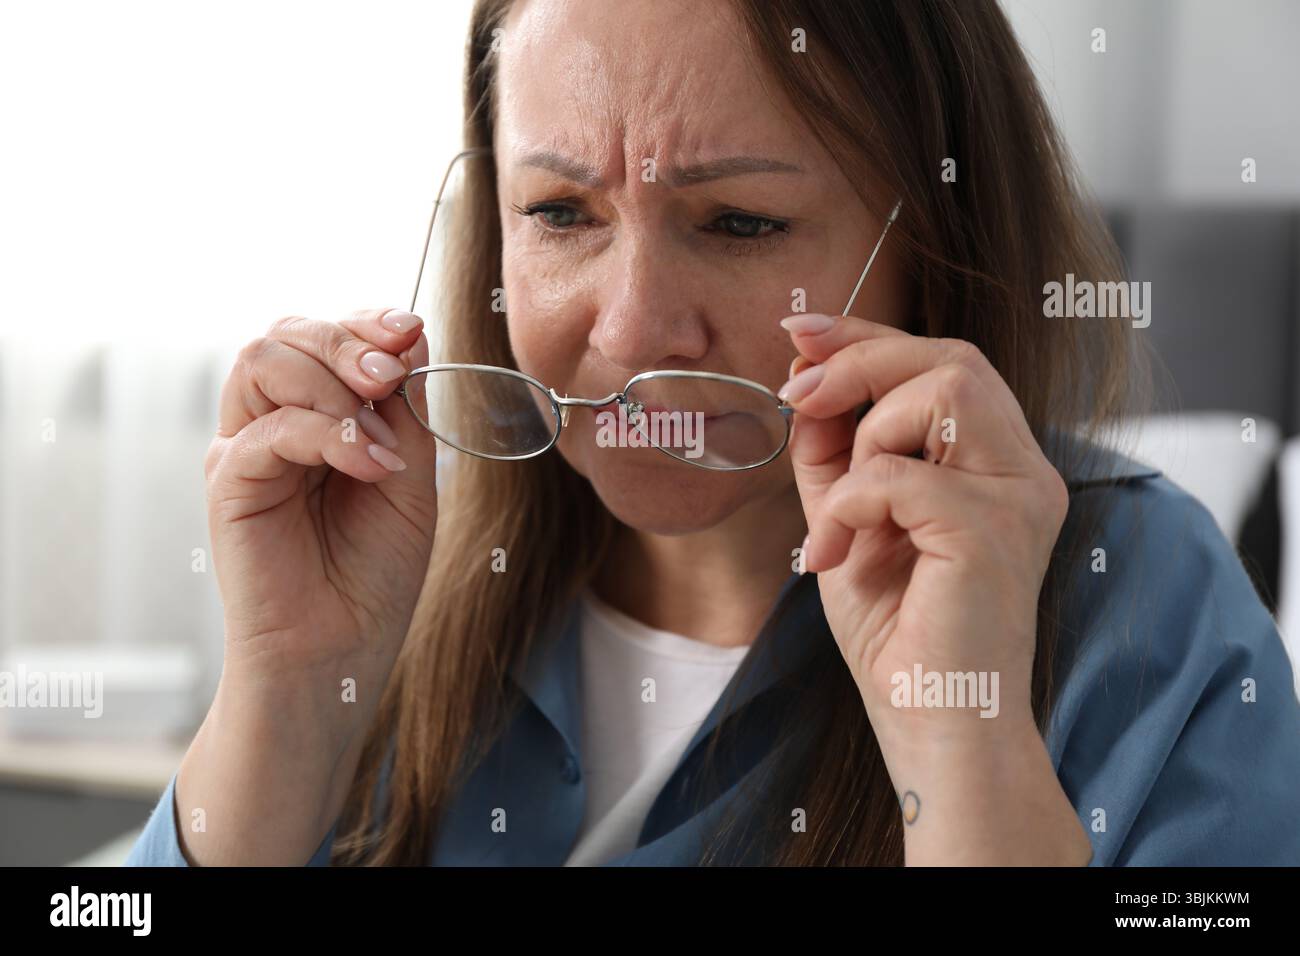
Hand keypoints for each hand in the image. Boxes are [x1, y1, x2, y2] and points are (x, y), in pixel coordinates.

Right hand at [205, 307, 439, 680]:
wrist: (339, 653)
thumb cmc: (373, 574)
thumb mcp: (409, 476)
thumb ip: (403, 411)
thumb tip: (409, 336)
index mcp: (314, 416)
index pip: (325, 337)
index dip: (366, 322)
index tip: (411, 331)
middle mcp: (272, 423)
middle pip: (286, 333)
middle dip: (346, 339)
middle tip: (391, 374)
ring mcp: (245, 450)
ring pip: (261, 360)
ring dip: (331, 381)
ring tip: (378, 439)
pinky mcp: (230, 484)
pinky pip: (267, 429)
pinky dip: (327, 435)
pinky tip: (371, 466)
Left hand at [779, 312, 1068, 736]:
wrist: (930, 725)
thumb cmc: (897, 632)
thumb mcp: (849, 519)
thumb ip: (835, 451)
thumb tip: (805, 376)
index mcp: (998, 463)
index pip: (946, 363)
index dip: (869, 334)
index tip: (801, 331)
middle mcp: (1026, 470)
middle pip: (953, 357)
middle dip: (860, 359)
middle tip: (796, 393)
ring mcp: (1020, 496)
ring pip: (943, 390)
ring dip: (865, 434)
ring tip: (840, 510)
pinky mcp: (995, 529)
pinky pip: (899, 474)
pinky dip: (846, 505)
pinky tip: (830, 556)